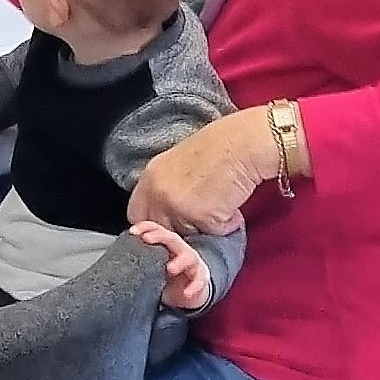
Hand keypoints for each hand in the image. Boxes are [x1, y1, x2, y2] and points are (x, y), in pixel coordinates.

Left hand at [129, 110, 276, 237]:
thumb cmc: (218, 148)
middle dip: (178, 231)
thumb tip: (168, 216)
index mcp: (150, 177)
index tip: (170, 224)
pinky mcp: (199, 216)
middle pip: (160, 230)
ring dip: (203, 228)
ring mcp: (176, 206)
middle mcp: (157, 192)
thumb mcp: (177, 166)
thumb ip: (166, 190)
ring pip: (186, 236)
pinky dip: (225, 225)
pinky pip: (212, 234)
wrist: (242, 143)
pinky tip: (230, 205)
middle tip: (199, 218)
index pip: (136, 215)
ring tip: (218, 205)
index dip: (154, 223)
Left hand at [131, 221, 212, 311]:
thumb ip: (142, 259)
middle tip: (147, 240)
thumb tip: (118, 258)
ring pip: (189, 257)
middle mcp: (180, 249)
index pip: (156, 229)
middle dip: (159, 237)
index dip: (145, 227)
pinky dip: (193, 287)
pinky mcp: (201, 278)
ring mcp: (192, 263)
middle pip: (172, 238)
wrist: (187, 291)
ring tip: (170, 269)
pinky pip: (199, 281)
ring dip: (179, 261)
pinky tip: (186, 293)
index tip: (133, 232)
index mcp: (167, 244)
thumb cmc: (167, 277)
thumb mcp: (153, 266)